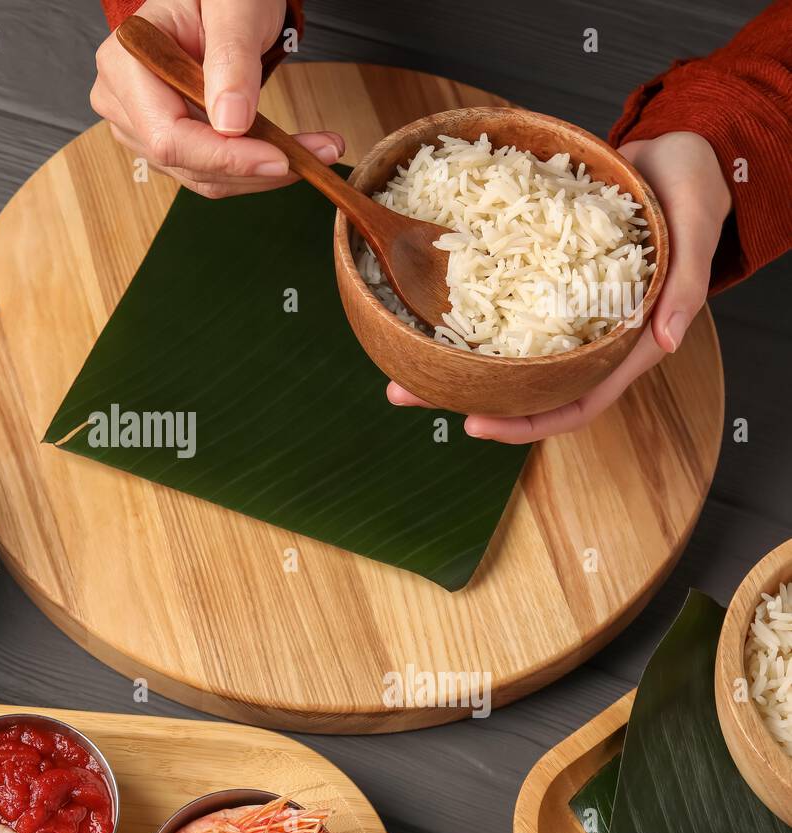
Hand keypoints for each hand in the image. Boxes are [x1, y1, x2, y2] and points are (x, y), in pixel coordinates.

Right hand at [90, 0, 344, 197]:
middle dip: (252, 167)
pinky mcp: (166, 140)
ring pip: (201, 176)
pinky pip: (210, 171)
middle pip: (184, 162)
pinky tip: (290, 151)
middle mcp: (122, 101)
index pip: (168, 135)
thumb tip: (231, 123)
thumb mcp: (234, 8)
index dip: (224, 156)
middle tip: (318, 155)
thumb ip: (231, 59)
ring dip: (260, 173)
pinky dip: (253, 167)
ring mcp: (140, 125)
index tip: (280, 157)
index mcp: (126, 62)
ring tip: (315, 150)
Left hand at [387, 131, 732, 442]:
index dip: (527, 423)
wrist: (671, 152)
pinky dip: (458, 310)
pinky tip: (417, 309)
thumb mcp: (695, 226)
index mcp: (624, 343)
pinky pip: (494, 303)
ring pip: (498, 351)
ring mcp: (556, 309)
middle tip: (403, 393)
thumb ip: (685, 285)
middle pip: (521, 387)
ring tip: (392, 364)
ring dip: (445, 360)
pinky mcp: (537, 280)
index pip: (575, 404)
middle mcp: (584, 336)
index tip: (474, 424)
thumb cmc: (694, 188)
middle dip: (463, 396)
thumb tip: (668, 342)